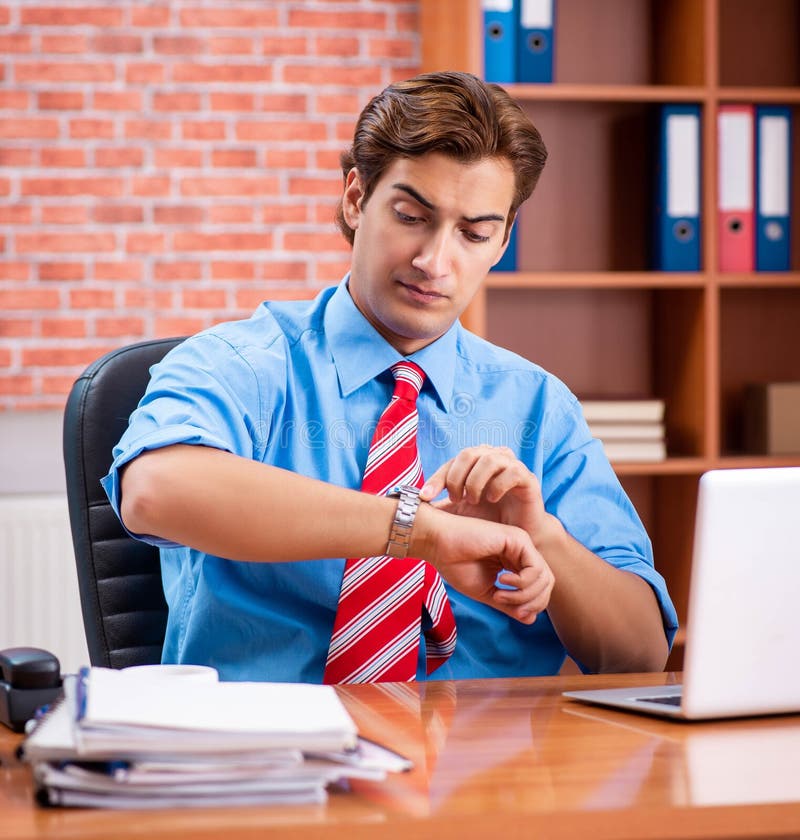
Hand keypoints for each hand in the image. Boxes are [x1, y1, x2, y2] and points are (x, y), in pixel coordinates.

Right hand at [412, 504, 553, 624]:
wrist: (438, 544)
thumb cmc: (456, 565)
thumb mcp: (487, 592)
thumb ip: (509, 604)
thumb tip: (531, 619)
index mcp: (514, 562)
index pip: (539, 587)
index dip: (532, 605)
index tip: (512, 611)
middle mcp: (522, 552)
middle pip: (547, 583)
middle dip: (534, 602)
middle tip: (512, 608)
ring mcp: (521, 544)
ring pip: (544, 577)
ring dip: (524, 595)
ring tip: (500, 595)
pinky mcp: (518, 539)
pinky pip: (535, 569)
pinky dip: (522, 583)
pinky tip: (501, 581)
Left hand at [421, 445, 547, 541]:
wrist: (520, 535)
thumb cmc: (490, 519)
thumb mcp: (462, 511)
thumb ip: (443, 503)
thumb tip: (415, 502)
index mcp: (477, 460)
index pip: (452, 461)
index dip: (437, 478)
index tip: (425, 497)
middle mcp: (494, 457)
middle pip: (468, 454)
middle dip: (456, 478)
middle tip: (455, 500)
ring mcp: (512, 465)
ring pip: (489, 459)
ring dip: (475, 482)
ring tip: (472, 501)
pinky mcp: (528, 477)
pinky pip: (511, 471)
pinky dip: (497, 485)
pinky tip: (490, 500)